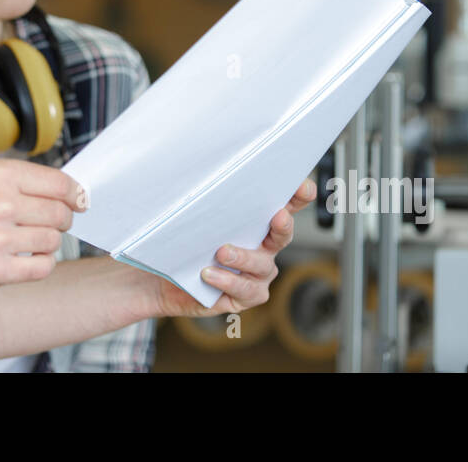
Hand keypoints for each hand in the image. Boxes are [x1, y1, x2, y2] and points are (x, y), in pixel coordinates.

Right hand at [0, 160, 83, 292]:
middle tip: (53, 222)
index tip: (78, 200)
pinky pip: (41, 267)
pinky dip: (42, 263)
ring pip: (53, 240)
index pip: (59, 183)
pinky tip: (29, 257)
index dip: (74, 193)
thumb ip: (15, 181)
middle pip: (59, 213)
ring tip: (30, 240)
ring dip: (48, 241)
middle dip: (62, 218)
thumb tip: (60, 189)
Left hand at [154, 177, 317, 317]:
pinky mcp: (245, 296)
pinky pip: (244, 290)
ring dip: (243, 257)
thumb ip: (203, 199)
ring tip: (222, 252)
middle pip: (283, 233)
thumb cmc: (184, 243)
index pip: (284, 206)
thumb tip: (193, 172)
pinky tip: (210, 274)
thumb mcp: (192, 217)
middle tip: (278, 215)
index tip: (303, 186)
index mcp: (257, 223)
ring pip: (261, 264)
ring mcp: (257, 274)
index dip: (297, 196)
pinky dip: (227, 281)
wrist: (165, 280)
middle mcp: (264, 248)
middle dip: (283, 224)